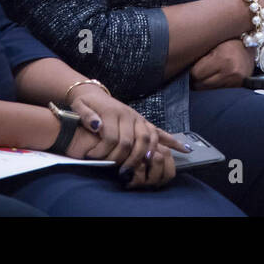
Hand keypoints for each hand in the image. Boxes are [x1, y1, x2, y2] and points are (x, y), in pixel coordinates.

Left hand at [66, 91, 183, 188]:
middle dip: (127, 158)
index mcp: (112, 112)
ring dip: (145, 154)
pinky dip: (171, 140)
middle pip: (133, 140)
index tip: (94, 159)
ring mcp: (138, 118)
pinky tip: (184, 149)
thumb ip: (86, 116)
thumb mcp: (79, 106)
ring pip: (148, 138)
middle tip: (119, 171)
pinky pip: (159, 131)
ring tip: (139, 168)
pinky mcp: (143, 121)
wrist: (93, 92)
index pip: (112, 137)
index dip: (103, 151)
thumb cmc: (85, 103)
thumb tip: (96, 126)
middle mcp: (129, 115)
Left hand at [190, 39, 254, 89]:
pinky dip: (214, 87)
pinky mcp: (238, 87)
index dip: (193, 70)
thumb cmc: (229, 43)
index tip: (195, 66)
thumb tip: (181, 65)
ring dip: (205, 84)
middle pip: (201, 84)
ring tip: (209, 74)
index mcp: (222, 58)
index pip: (196, 73)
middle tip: (201, 71)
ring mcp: (235, 82)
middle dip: (198, 79)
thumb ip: (202, 54)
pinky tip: (217, 79)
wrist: (251, 48)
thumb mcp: (215, 43)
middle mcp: (230, 72)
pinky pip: (218, 92)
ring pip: (208, 90)